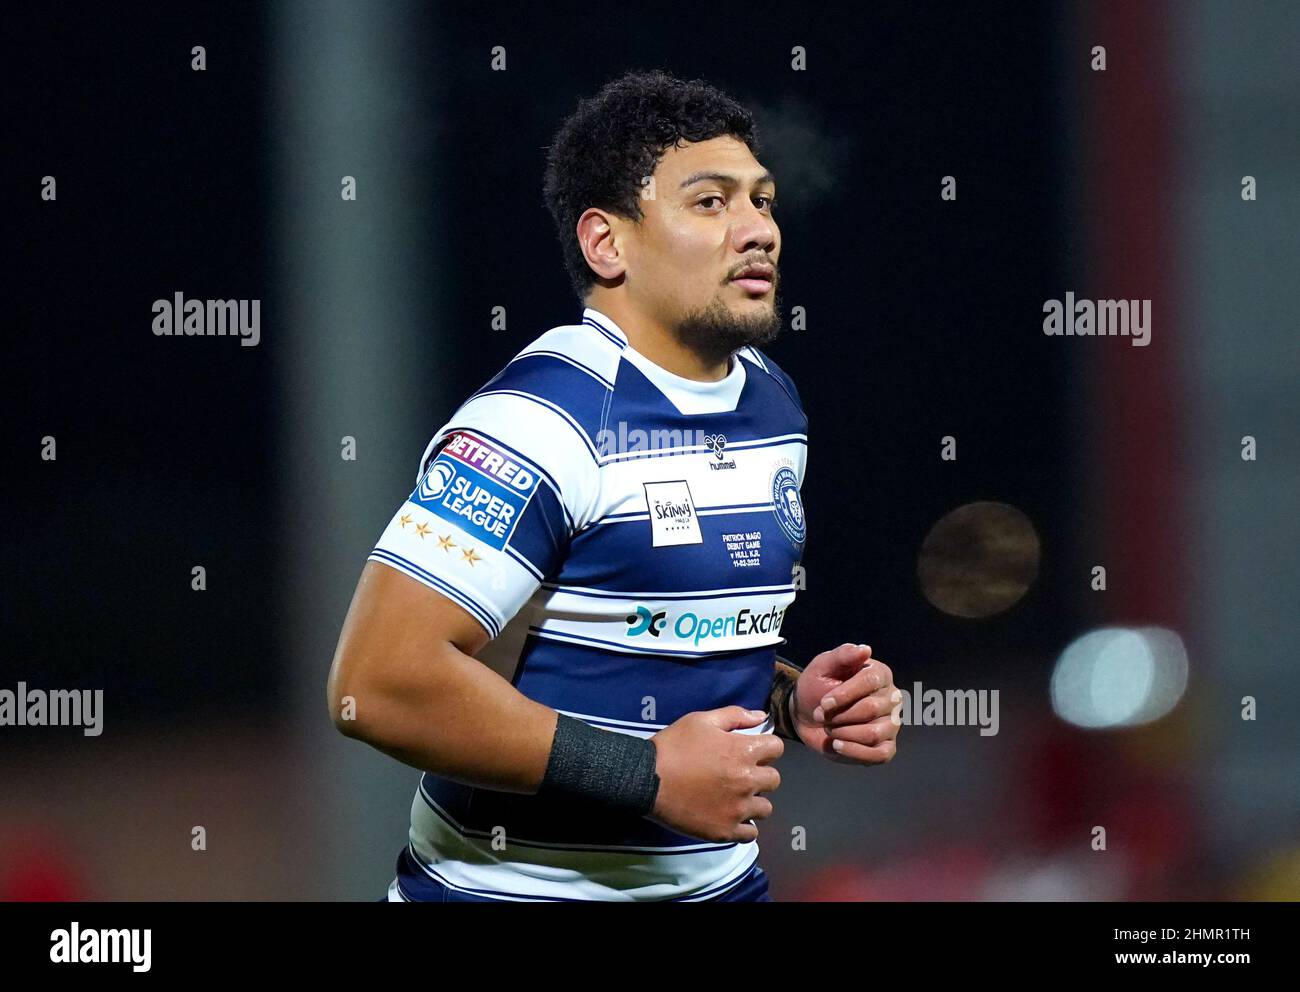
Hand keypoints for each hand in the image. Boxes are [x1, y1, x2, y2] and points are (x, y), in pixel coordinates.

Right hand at [646, 706, 782, 842]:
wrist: (646, 779)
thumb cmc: (674, 745)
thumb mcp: (701, 720)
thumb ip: (735, 716)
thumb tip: (761, 716)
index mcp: (744, 751)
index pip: (777, 748)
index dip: (765, 748)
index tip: (750, 751)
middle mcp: (747, 781)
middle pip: (774, 780)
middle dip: (761, 774)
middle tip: (740, 774)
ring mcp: (737, 809)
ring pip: (765, 808)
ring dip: (754, 801)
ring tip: (734, 797)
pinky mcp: (725, 830)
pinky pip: (750, 833)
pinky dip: (744, 826)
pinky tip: (730, 816)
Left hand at [793, 643, 900, 764]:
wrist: (807, 715)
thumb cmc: (818, 687)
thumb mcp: (823, 666)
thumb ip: (843, 655)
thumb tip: (866, 650)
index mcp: (880, 674)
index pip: (871, 682)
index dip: (844, 694)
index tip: (824, 703)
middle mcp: (892, 699)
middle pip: (871, 709)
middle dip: (839, 716)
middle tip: (821, 716)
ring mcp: (892, 724)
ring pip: (873, 734)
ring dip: (843, 733)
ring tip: (829, 729)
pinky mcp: (886, 747)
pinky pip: (879, 755)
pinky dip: (854, 752)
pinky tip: (837, 745)